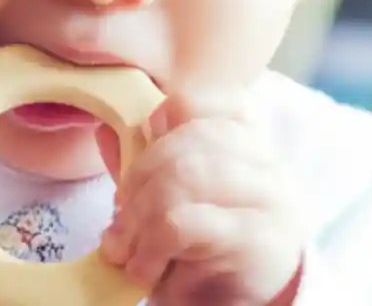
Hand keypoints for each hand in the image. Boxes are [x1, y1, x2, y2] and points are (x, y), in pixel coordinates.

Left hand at [98, 90, 304, 304]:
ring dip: (140, 214)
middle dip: (139, 177)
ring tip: (124, 248)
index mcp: (248, 143)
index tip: (143, 147)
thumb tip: (102, 130)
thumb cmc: (207, 252)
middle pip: (190, 139)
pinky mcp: (259, 238)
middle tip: (119, 215)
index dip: (167, 115)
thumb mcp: (171, 203)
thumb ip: (143, 167)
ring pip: (188, 175)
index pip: (212, 101)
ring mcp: (269, 197)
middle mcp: (266, 162)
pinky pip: (187, 223)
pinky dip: (151, 245)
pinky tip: (143, 269)